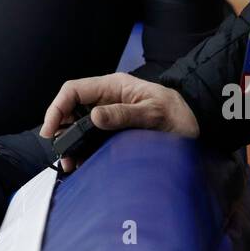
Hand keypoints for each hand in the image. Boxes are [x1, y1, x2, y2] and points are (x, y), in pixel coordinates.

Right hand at [39, 72, 198, 172]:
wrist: (198, 124)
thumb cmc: (179, 114)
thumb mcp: (153, 113)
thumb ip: (124, 114)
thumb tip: (95, 117)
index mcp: (113, 86)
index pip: (74, 91)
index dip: (57, 108)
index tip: (50, 131)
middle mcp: (108, 99)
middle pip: (72, 109)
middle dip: (61, 130)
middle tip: (61, 153)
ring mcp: (111, 116)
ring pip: (79, 126)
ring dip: (71, 143)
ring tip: (71, 163)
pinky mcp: (115, 132)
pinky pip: (92, 139)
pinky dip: (84, 151)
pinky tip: (83, 164)